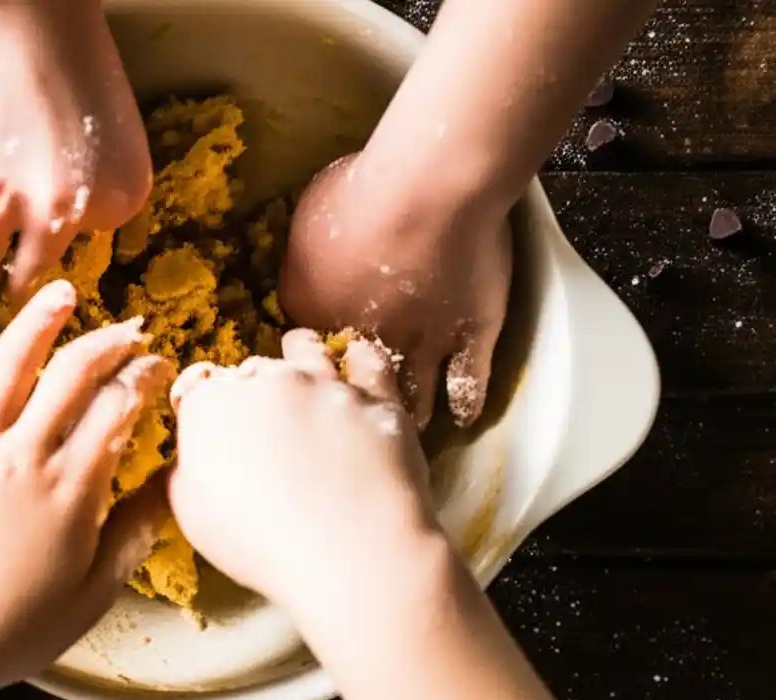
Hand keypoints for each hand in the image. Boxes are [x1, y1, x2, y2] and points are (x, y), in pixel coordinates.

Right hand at [0, 0, 150, 300]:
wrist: (24, 16)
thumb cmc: (79, 64)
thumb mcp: (125, 138)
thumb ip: (112, 196)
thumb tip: (97, 239)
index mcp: (117, 201)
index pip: (90, 261)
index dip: (65, 260)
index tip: (50, 268)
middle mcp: (63, 214)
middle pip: (31, 277)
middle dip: (17, 286)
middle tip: (5, 289)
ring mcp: (1, 204)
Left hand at [0, 280, 172, 695]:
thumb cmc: (12, 629)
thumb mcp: (92, 594)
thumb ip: (133, 535)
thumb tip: (168, 490)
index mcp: (70, 490)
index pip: (118, 410)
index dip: (143, 378)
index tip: (156, 367)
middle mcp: (22, 457)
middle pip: (72, 375)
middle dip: (107, 342)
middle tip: (128, 329)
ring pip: (8, 367)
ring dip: (37, 323)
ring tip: (60, 293)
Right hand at [167, 328, 435, 612]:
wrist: (350, 555)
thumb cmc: (257, 544)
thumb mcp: (191, 515)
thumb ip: (183, 471)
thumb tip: (189, 454)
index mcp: (210, 405)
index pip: (200, 386)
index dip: (205, 403)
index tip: (213, 423)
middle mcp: (265, 380)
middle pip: (253, 370)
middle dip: (252, 387)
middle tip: (262, 418)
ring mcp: (325, 384)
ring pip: (307, 351)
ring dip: (300, 351)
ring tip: (301, 352)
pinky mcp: (376, 398)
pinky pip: (368, 361)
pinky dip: (360, 357)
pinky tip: (357, 357)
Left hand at [280, 153, 511, 429]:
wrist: (430, 191)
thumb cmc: (361, 193)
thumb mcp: (306, 220)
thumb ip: (302, 259)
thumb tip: (304, 272)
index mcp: (317, 314)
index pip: (306, 354)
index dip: (314, 358)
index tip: (318, 363)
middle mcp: (367, 342)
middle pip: (356, 390)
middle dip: (356, 409)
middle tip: (358, 424)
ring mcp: (424, 344)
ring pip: (414, 398)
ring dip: (409, 416)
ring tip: (410, 432)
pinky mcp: (473, 335)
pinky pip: (469, 384)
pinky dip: (465, 404)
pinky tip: (464, 416)